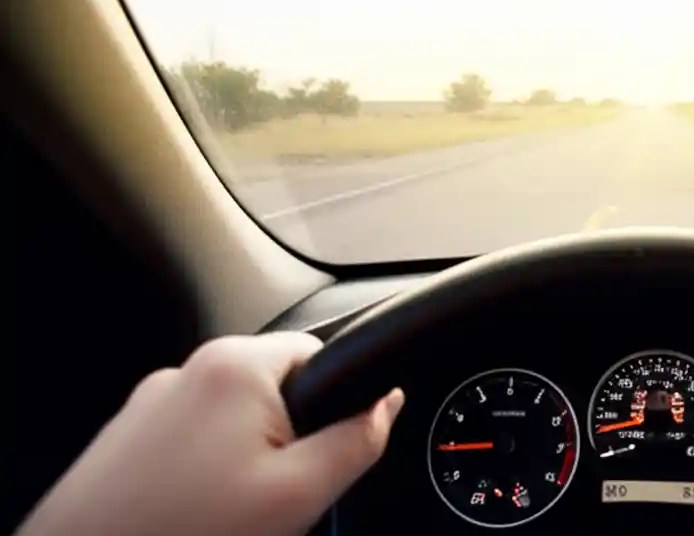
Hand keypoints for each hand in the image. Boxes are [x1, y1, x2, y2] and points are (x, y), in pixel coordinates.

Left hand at [18, 332, 403, 535]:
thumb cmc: (187, 534)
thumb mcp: (301, 494)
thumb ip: (357, 440)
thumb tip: (387, 404)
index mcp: (236, 365)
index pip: (322, 354)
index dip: (339, 404)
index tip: (325, 453)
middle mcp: (189, 370)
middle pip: (278, 390)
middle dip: (289, 440)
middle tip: (277, 498)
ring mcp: (151, 404)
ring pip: (235, 423)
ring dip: (248, 461)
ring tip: (231, 515)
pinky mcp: (127, 439)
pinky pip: (194, 444)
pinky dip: (207, 475)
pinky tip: (199, 516)